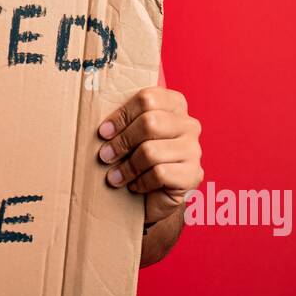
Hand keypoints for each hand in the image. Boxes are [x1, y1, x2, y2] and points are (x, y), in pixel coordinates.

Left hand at [96, 87, 201, 229]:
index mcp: (175, 105)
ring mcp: (194, 149)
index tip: (104, 132)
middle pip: (150, 123)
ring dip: (127, 167)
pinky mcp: (193, 174)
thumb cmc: (140, 159)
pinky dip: (141, 181)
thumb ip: (124, 122)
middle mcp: (189, 124)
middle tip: (105, 156)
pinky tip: (135, 185)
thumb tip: (101, 127)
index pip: (148, 98)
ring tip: (114, 177)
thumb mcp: (132, 135)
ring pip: (151, 151)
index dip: (122, 115)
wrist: (157, 197)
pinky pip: (160, 173)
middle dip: (122, 141)